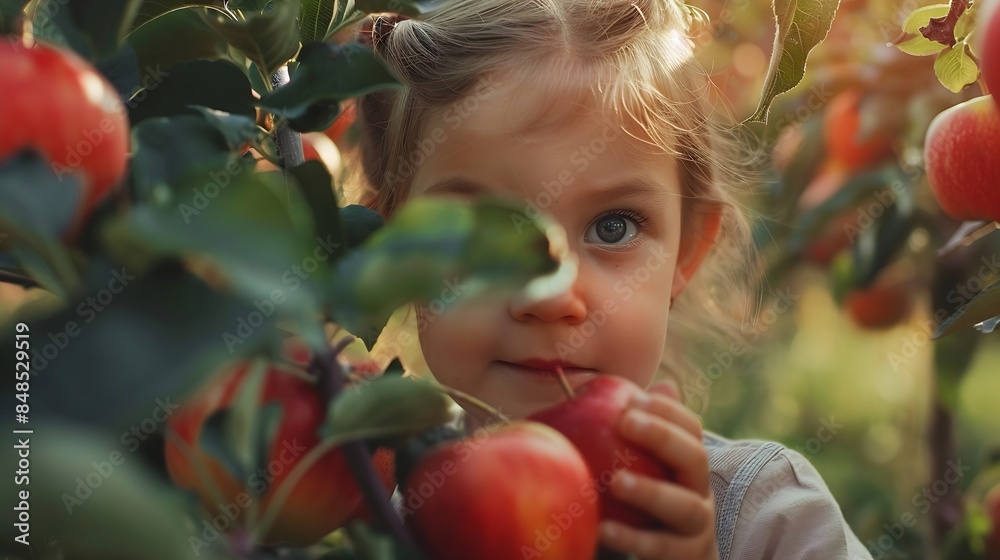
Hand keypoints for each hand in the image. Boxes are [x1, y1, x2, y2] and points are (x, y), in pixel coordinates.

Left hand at [599, 380, 718, 558]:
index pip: (691, 429)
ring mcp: (695, 528)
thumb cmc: (645, 506)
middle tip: (625, 421)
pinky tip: (601, 529)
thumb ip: (629, 435)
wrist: (673, 558)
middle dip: (663, 437)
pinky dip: (631, 540)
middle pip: (695, 459)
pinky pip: (659, 548)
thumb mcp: (642, 468)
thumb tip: (603, 390)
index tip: (632, 397)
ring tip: (616, 481)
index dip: (667, 409)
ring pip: (685, 508)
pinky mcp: (680, 557)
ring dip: (651, 492)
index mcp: (690, 465)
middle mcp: (700, 492)